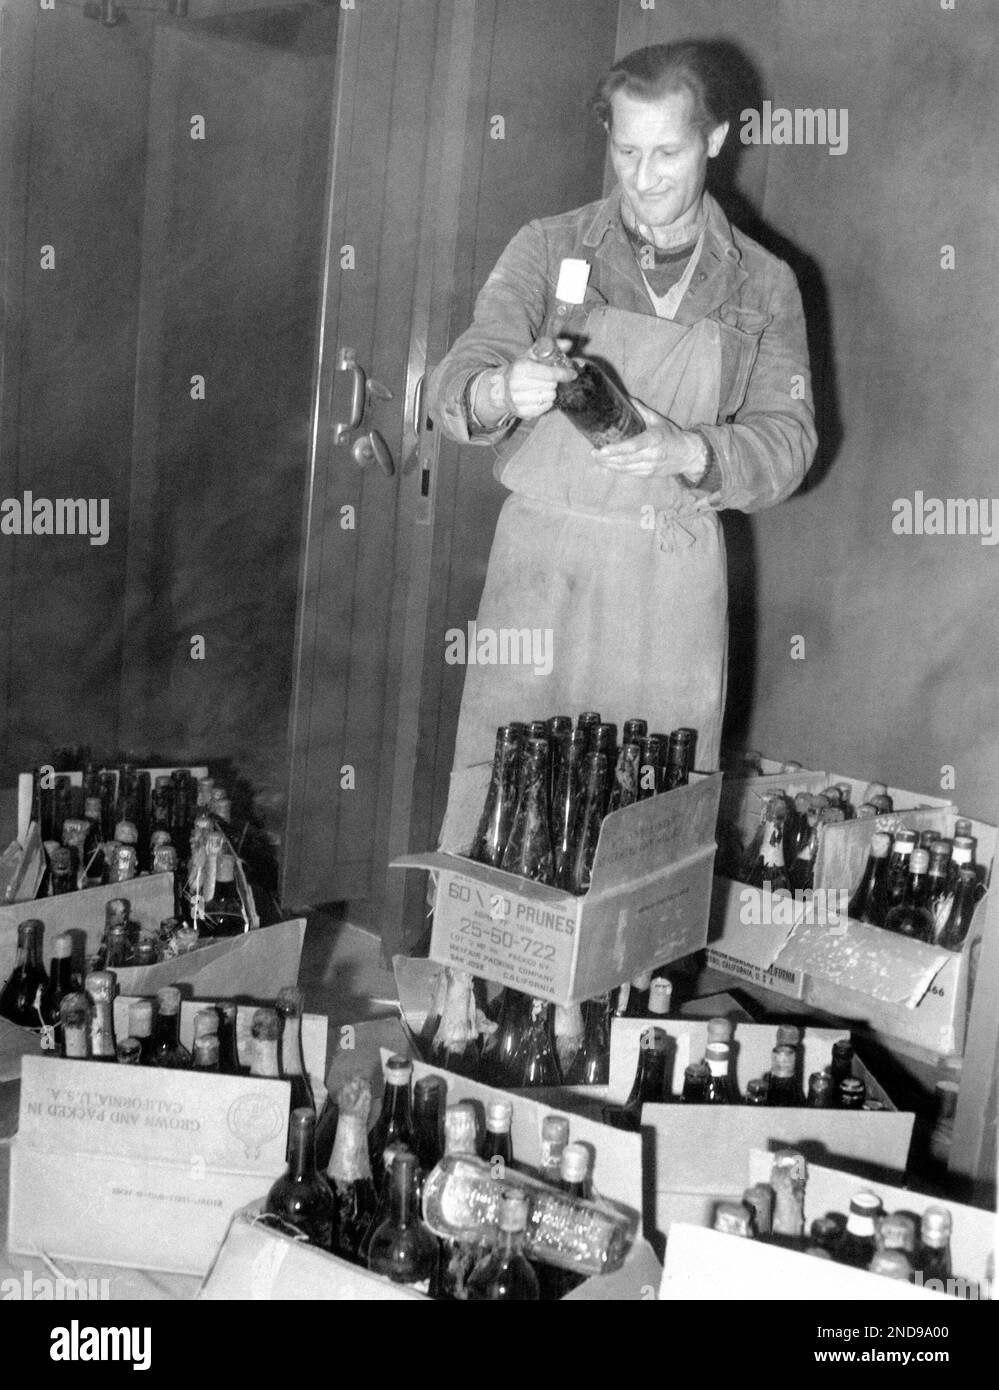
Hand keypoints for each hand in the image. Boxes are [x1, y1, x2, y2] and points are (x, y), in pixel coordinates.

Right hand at [504, 338, 576, 418]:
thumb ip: (551, 347)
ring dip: (551, 393)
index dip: (563, 374)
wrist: (502, 386)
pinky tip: (541, 397)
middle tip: (550, 380)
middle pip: (551, 386)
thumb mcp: (532, 354)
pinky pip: (544, 408)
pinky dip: (546, 403)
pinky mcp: (520, 411)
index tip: (572, 374)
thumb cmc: (522, 368)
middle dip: (554, 382)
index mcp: (521, 367)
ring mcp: (517, 399)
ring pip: (549, 398)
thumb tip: (569, 343)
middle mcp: (516, 384)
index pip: (549, 373)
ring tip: (544, 388)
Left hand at [591, 401, 706, 477]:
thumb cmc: (671, 435)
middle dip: (607, 458)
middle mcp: (652, 455)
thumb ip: (641, 410)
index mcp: (654, 440)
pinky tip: (608, 464)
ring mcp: (650, 467)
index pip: (632, 447)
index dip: (616, 449)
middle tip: (593, 453)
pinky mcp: (648, 474)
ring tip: (597, 458)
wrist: (687, 455)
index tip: (602, 449)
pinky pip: (629, 473)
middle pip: (625, 460)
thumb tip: (625, 398)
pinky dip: (617, 469)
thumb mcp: (658, 420)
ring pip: (625, 468)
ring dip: (609, 465)